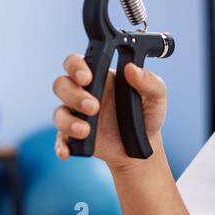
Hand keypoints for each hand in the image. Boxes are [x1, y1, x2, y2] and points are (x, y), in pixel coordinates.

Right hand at [51, 55, 166, 170]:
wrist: (143, 148)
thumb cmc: (147, 115)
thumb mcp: (155, 96)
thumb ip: (149, 81)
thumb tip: (132, 69)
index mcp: (99, 76)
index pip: (76, 62)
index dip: (75, 66)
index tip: (86, 77)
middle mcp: (83, 93)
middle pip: (61, 85)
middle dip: (73, 95)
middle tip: (94, 107)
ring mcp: (77, 115)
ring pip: (59, 112)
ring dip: (68, 121)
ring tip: (87, 131)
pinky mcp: (74, 137)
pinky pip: (60, 139)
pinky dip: (61, 145)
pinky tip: (67, 152)